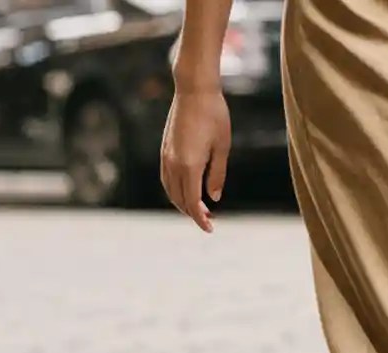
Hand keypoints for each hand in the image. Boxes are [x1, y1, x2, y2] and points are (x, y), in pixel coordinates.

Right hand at [160, 88, 230, 232]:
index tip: (210, 228)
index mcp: (189, 165)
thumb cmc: (214, 115)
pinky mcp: (164, 149)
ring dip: (182, 203)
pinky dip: (175, 190)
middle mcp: (173, 163)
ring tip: (199, 208)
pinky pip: (166, 178)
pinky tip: (186, 190)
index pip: (191, 202)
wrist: (194, 90)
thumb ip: (217, 175)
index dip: (200, 219)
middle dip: (193, 213)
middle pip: (179, 199)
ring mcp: (166, 156)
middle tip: (210, 219)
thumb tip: (213, 198)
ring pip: (169, 190)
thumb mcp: (223, 147)